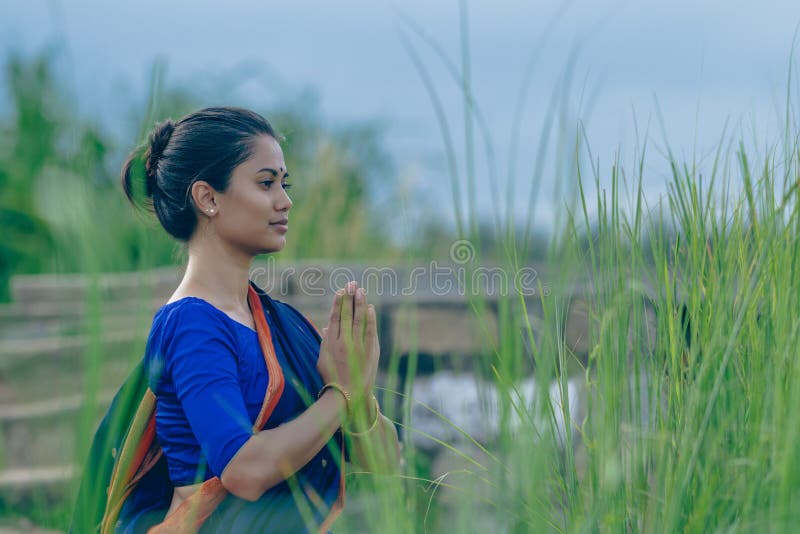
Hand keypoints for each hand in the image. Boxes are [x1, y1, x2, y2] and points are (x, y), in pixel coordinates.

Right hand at [317, 281, 379, 402]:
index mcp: (329, 344)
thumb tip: (329, 325)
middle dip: (349, 298)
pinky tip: (370, 307)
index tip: (340, 292)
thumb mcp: (323, 358)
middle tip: (351, 284)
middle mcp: (343, 343)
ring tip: (360, 290)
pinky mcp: (369, 352)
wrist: (347, 395)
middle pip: (346, 315)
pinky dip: (370, 318)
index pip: (334, 318)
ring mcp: (357, 347)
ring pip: (358, 320)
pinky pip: (370, 331)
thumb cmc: (332, 377)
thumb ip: (326, 340)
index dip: (337, 303)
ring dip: (359, 303)